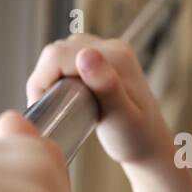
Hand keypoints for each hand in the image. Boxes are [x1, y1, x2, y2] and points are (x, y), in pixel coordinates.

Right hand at [26, 36, 172, 168]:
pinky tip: (66, 97)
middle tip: (50, 109)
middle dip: (45, 80)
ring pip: (59, 54)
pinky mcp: (101, 59)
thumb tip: (86, 55)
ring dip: (50, 78)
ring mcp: (107, 51)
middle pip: (56, 52)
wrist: (150, 144)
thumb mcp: (121, 117)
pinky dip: (59, 77)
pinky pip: (67, 59)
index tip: (42, 106)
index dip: (42, 80)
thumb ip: (106, 86)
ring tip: (58, 105)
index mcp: (116, 57)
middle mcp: (112, 47)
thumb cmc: (136, 138)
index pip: (58, 55)